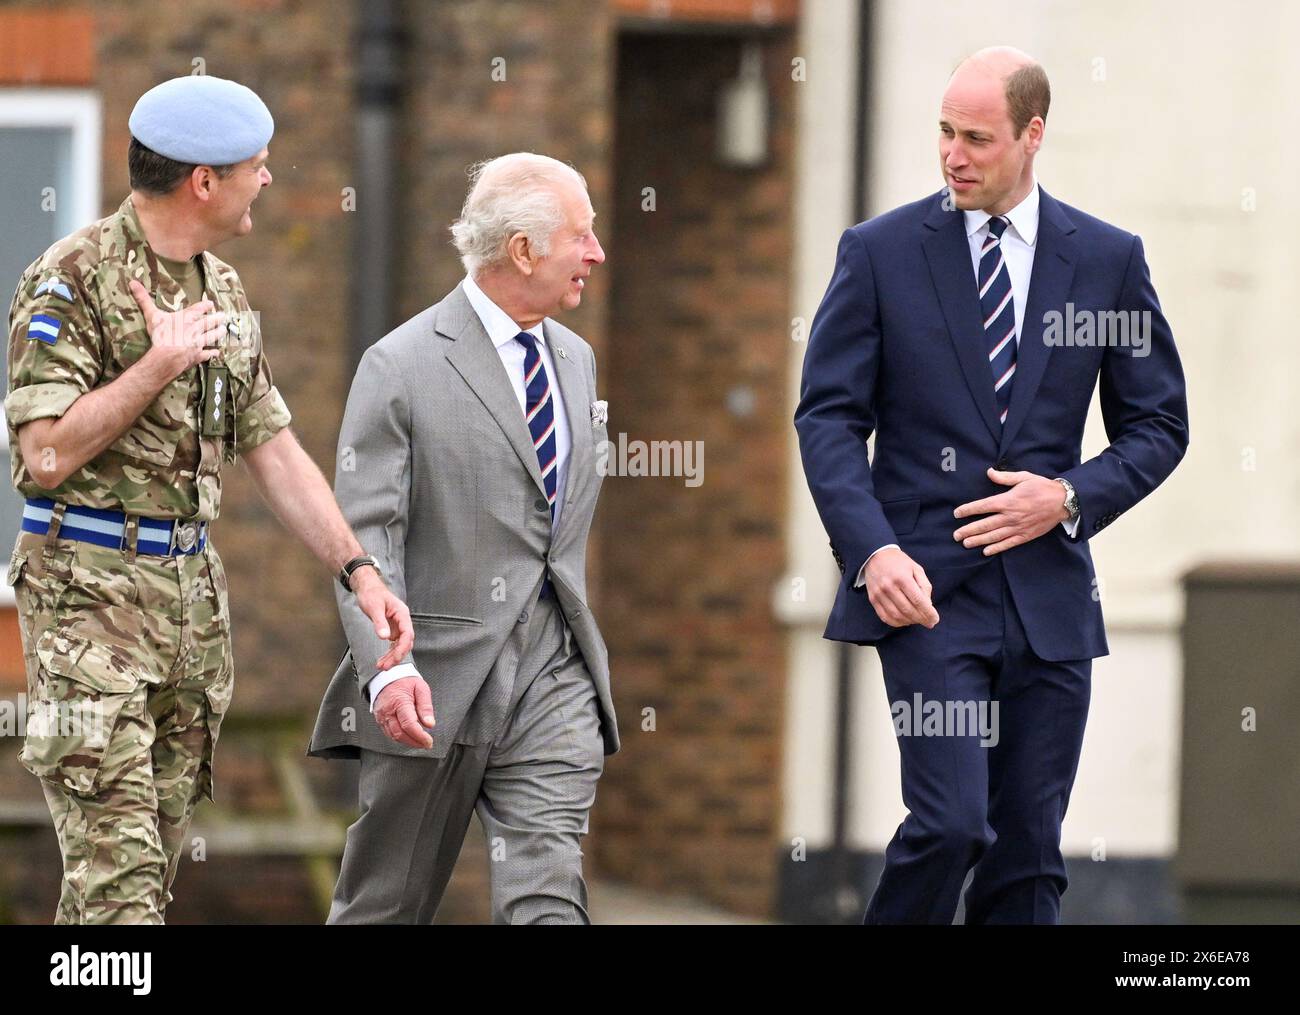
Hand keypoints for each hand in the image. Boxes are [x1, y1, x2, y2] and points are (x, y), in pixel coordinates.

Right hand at [129, 279, 225, 381]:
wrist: (168, 356)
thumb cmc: (160, 334)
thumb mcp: (151, 314)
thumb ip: (143, 299)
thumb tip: (133, 282)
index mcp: (187, 318)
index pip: (199, 309)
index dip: (206, 306)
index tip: (211, 304)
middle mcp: (196, 329)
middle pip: (209, 322)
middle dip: (217, 319)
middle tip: (224, 316)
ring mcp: (198, 343)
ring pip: (211, 337)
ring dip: (218, 333)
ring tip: (223, 330)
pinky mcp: (197, 356)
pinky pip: (207, 354)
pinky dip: (212, 353)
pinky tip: (216, 352)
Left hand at [350, 566, 414, 669]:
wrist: (367, 588)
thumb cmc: (371, 594)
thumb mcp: (374, 607)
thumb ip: (380, 623)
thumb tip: (385, 638)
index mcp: (402, 614)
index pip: (408, 634)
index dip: (403, 647)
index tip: (396, 657)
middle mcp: (402, 621)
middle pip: (405, 642)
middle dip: (396, 656)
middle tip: (385, 667)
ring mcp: (398, 625)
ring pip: (399, 645)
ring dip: (392, 656)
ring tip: (381, 666)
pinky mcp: (392, 628)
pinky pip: (394, 643)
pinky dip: (389, 652)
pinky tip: (383, 659)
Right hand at [374, 677, 434, 748]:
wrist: (388, 677)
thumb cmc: (405, 681)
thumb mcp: (421, 688)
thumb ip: (426, 707)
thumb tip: (430, 724)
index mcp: (399, 702)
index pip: (409, 724)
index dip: (419, 736)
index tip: (429, 741)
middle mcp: (388, 711)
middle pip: (400, 733)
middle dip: (414, 742)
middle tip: (426, 744)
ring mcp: (382, 716)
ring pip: (393, 736)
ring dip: (408, 742)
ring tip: (420, 742)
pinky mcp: (379, 719)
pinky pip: (389, 733)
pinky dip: (400, 738)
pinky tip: (409, 738)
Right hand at [863, 547, 939, 628]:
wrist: (875, 556)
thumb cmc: (899, 562)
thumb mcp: (916, 568)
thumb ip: (925, 586)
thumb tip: (928, 605)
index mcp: (902, 578)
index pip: (918, 601)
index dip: (928, 613)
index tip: (934, 619)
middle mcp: (889, 587)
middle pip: (908, 610)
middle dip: (921, 619)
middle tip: (929, 622)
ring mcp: (879, 594)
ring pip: (897, 616)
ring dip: (910, 622)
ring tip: (918, 620)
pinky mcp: (873, 599)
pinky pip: (885, 617)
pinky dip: (896, 623)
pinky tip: (905, 621)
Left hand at [952, 468, 1069, 555]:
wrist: (1063, 502)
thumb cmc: (1042, 487)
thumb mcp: (1024, 477)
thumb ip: (1004, 477)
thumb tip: (989, 472)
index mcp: (1008, 501)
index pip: (983, 506)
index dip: (968, 510)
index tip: (957, 513)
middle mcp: (1010, 516)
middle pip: (985, 524)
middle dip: (968, 530)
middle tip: (955, 535)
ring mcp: (1018, 527)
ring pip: (994, 536)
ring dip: (978, 540)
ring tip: (965, 544)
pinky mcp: (1025, 535)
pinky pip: (1008, 544)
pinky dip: (996, 548)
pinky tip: (986, 551)